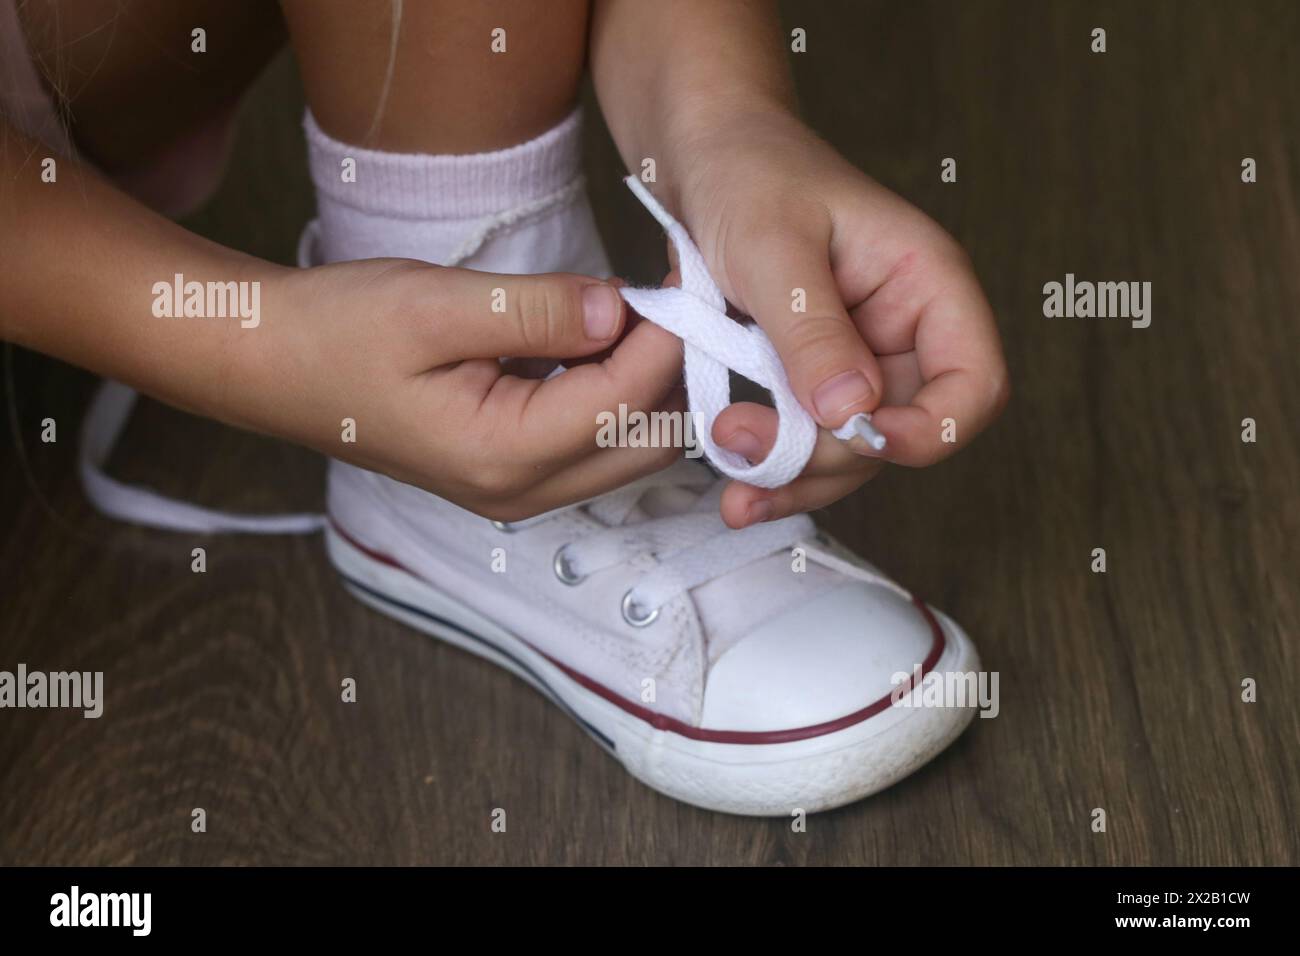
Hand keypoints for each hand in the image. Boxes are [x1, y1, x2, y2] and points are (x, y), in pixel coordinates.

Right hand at [244, 259, 683, 520]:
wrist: (275, 363)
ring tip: (641, 304)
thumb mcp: (436, 305)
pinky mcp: (514, 470)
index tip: (684, 272)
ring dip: (647, 379)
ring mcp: (519, 489)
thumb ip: (535, 311)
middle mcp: (522, 491)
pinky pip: (595, 437)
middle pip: (648, 442)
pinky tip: (600, 334)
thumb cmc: (339, 332)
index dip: (667, 336)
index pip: (627, 402)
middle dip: (671, 366)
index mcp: (503, 457)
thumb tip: (619, 310)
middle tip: (671, 288)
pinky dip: (615, 387)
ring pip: (630, 445)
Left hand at [665, 108, 1008, 527]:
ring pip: (850, 451)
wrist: (698, 157)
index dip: (933, 428)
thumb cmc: (747, 172)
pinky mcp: (807, 381)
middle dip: (830, 456)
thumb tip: (849, 411)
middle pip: (902, 432)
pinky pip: (805, 442)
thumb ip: (812, 327)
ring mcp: (854, 361)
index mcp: (925, 285)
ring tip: (731, 483)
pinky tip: (737, 490)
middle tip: (743, 445)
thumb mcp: (773, 244)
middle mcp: (901, 331)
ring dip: (796, 476)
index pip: (974, 382)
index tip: (860, 437)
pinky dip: (772, 468)